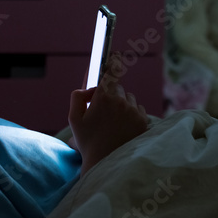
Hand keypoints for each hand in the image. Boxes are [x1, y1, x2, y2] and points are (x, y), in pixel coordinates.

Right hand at [68, 54, 147, 173]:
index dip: (113, 61)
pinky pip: (138, 109)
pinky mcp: (144, 121)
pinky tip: (123, 127)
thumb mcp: (74, 119)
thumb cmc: (88, 142)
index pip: (111, 71)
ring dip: (122, 104)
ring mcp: (134, 111)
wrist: (106, 163)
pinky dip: (132, 114)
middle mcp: (121, 101)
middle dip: (110, 95)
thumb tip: (89, 88)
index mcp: (103, 97)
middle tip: (101, 112)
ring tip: (112, 123)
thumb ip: (77, 97)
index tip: (116, 54)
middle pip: (118, 88)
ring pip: (129, 98)